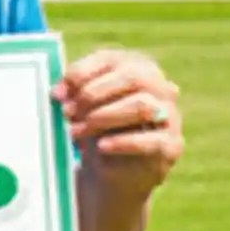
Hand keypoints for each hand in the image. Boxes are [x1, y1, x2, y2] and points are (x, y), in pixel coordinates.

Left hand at [53, 48, 184, 198]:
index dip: (82, 73)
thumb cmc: (97, 129)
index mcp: (134, 66)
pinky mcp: (172, 144)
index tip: (57, 94)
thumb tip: (58, 92)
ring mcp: (169, 114)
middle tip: (67, 113)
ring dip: (103, 118)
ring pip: (141, 105)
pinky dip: (122, 142)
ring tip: (75, 132)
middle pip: (132, 77)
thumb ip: (72, 96)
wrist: (115, 171)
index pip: (111, 59)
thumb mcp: (81, 108)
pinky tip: (101, 147)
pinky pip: (151, 140)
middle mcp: (158, 85)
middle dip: (93, 94)